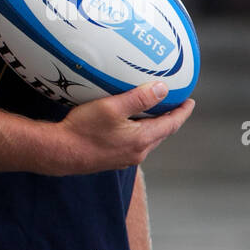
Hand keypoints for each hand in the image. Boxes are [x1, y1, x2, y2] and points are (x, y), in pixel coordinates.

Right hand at [46, 82, 194, 174]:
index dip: (182, 112)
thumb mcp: (112, 107)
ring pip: (148, 139)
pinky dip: (139, 132)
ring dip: (154, 126)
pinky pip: (134, 144)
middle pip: (161, 133)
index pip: (171, 124)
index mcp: (141, 139)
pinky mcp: (113, 159)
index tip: (190, 102)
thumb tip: (163, 89)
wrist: (59, 152)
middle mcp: (137, 152)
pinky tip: (130, 124)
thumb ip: (139, 98)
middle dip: (170, 119)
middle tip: (174, 104)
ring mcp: (125, 158)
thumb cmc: (83, 129)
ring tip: (154, 111)